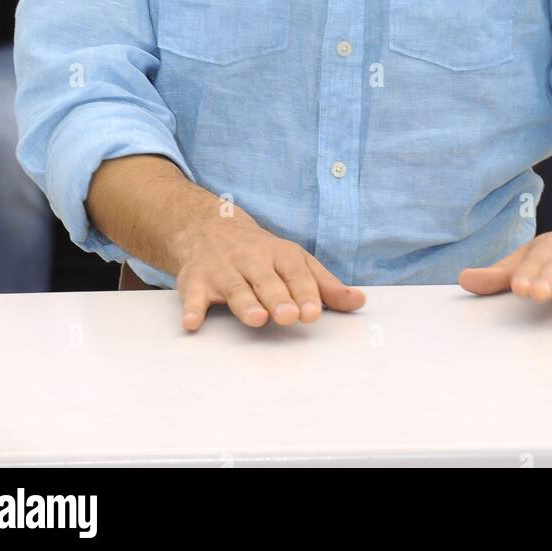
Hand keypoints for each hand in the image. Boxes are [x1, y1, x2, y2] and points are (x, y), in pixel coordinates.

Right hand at [170, 201, 365, 330]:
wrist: (209, 228)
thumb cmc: (261, 254)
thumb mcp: (295, 261)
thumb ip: (325, 285)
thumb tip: (359, 302)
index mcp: (279, 255)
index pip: (296, 272)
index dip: (305, 292)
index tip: (314, 312)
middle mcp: (251, 260)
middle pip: (266, 280)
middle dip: (278, 297)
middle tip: (289, 316)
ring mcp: (223, 270)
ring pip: (235, 288)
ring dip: (245, 303)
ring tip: (257, 318)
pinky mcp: (196, 281)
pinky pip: (193, 296)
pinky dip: (192, 308)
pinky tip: (192, 322)